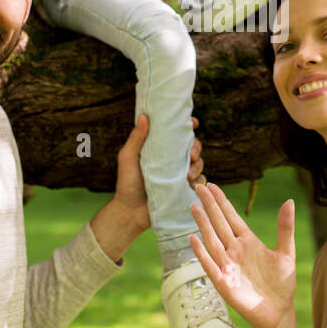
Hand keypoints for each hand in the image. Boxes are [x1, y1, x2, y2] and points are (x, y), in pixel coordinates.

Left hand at [112, 115, 202, 234]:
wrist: (131, 212)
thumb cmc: (127, 183)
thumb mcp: (128, 158)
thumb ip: (136, 138)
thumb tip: (144, 115)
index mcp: (160, 149)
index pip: (177, 134)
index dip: (188, 127)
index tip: (193, 123)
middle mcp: (172, 160)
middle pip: (193, 147)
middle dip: (196, 147)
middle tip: (192, 154)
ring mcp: (179, 175)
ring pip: (199, 164)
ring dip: (198, 165)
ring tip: (189, 174)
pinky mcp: (184, 190)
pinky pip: (200, 182)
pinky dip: (199, 181)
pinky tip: (191, 184)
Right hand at [189, 182, 296, 327]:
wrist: (278, 312)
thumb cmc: (282, 283)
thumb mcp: (286, 253)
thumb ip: (285, 228)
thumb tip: (290, 201)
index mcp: (248, 242)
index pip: (231, 217)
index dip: (221, 202)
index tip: (211, 185)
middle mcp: (235, 251)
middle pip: (219, 224)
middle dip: (209, 206)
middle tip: (198, 186)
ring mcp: (228, 266)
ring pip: (212, 241)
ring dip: (203, 225)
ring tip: (194, 207)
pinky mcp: (224, 283)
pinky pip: (210, 265)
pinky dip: (202, 253)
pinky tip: (194, 239)